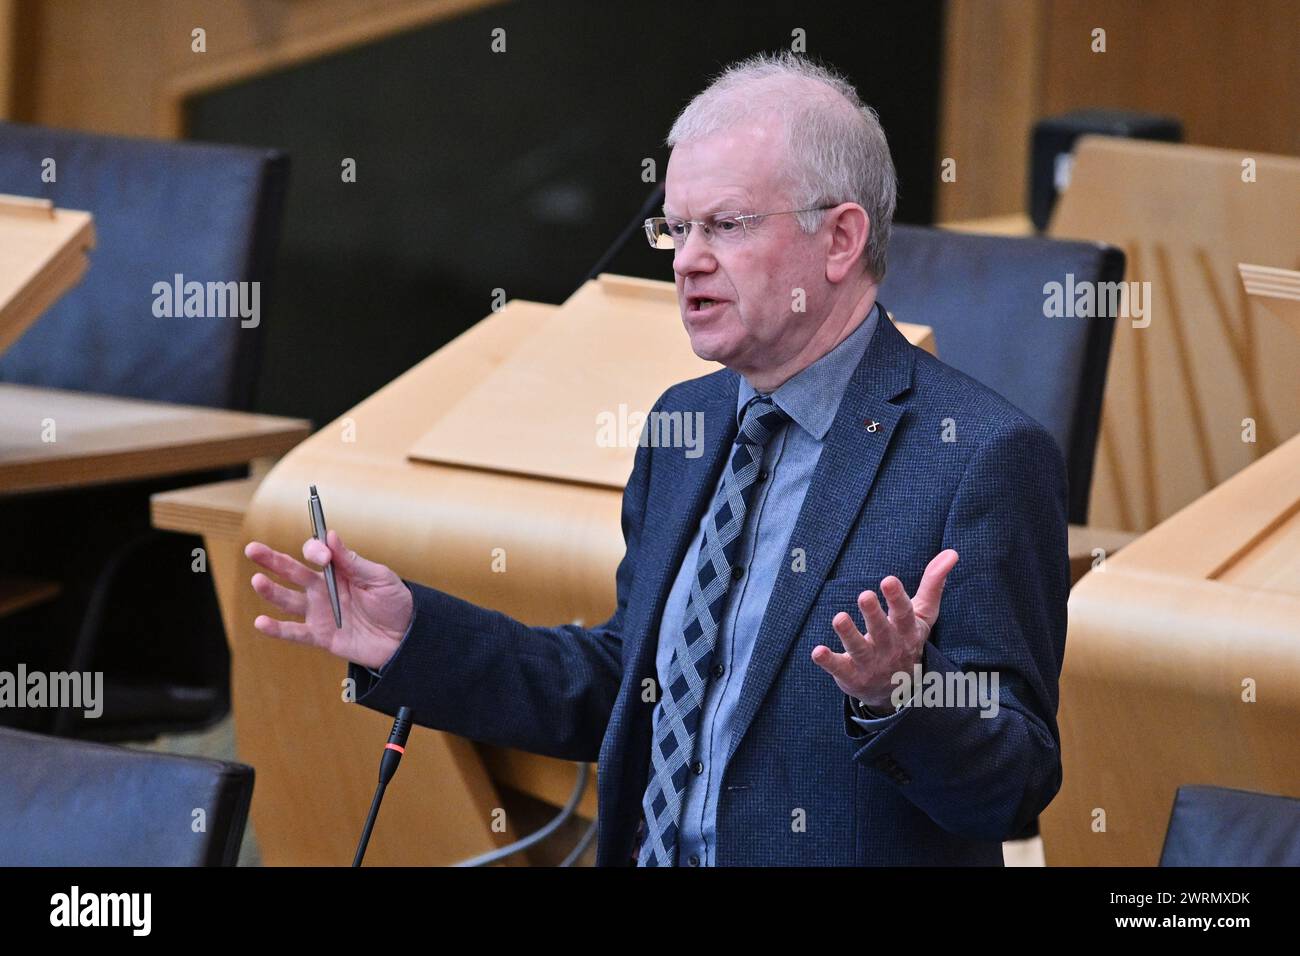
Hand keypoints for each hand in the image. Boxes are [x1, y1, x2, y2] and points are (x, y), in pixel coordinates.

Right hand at [244, 530, 413, 670]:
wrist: (406, 639)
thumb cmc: (396, 604)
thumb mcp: (380, 578)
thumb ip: (353, 561)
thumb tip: (330, 536)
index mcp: (339, 571)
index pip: (317, 554)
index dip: (315, 551)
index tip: (323, 557)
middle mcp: (324, 589)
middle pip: (293, 572)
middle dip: (273, 560)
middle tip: (252, 549)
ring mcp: (319, 612)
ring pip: (288, 600)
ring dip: (271, 591)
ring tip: (257, 581)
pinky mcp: (321, 636)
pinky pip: (295, 632)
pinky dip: (277, 629)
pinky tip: (261, 622)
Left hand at [811, 549, 958, 710]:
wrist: (898, 689)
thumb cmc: (907, 639)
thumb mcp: (922, 613)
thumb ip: (933, 583)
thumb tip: (952, 553)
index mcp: (907, 630)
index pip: (904, 613)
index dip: (896, 598)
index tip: (888, 580)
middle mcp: (889, 646)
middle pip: (881, 630)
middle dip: (873, 614)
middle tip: (864, 595)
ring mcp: (870, 662)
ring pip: (859, 648)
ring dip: (849, 634)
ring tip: (839, 618)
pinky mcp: (851, 675)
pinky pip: (839, 668)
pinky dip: (828, 661)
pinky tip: (817, 652)